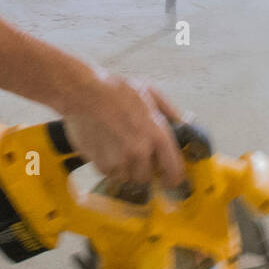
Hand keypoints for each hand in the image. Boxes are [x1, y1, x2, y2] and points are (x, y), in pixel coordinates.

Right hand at [58, 75, 186, 186]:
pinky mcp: (102, 165)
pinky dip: (109, 166)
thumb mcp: (150, 92)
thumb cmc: (115, 90)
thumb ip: (170, 111)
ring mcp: (120, 161)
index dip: (172, 177)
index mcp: (157, 135)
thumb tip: (186, 122)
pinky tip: (106, 147)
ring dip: (126, 168)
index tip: (169, 178)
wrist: (83, 93)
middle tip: (135, 152)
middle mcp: (141, 152)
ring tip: (118, 146)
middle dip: (144, 168)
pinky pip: (111, 174)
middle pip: (148, 178)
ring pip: (128, 177)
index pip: (174, 172)